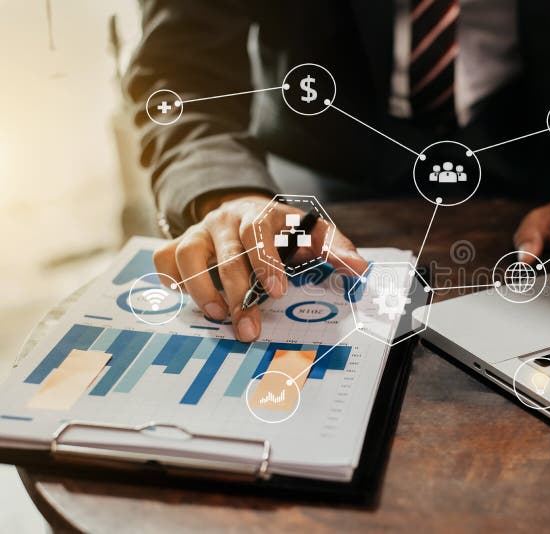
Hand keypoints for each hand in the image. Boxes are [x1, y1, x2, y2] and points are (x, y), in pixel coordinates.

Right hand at [154, 192, 368, 341]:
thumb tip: (361, 269)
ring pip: (189, 255)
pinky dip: (173, 282)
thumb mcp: (312, 232)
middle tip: (249, 327)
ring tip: (219, 316)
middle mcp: (226, 221)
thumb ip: (336, 248)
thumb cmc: (282, 232)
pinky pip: (165, 261)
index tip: (277, 292)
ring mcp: (199, 233)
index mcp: (261, 214)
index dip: (265, 262)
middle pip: (227, 253)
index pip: (258, 232)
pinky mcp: (177, 246)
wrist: (244, 212)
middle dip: (239, 293)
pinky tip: (192, 303)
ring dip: (202, 289)